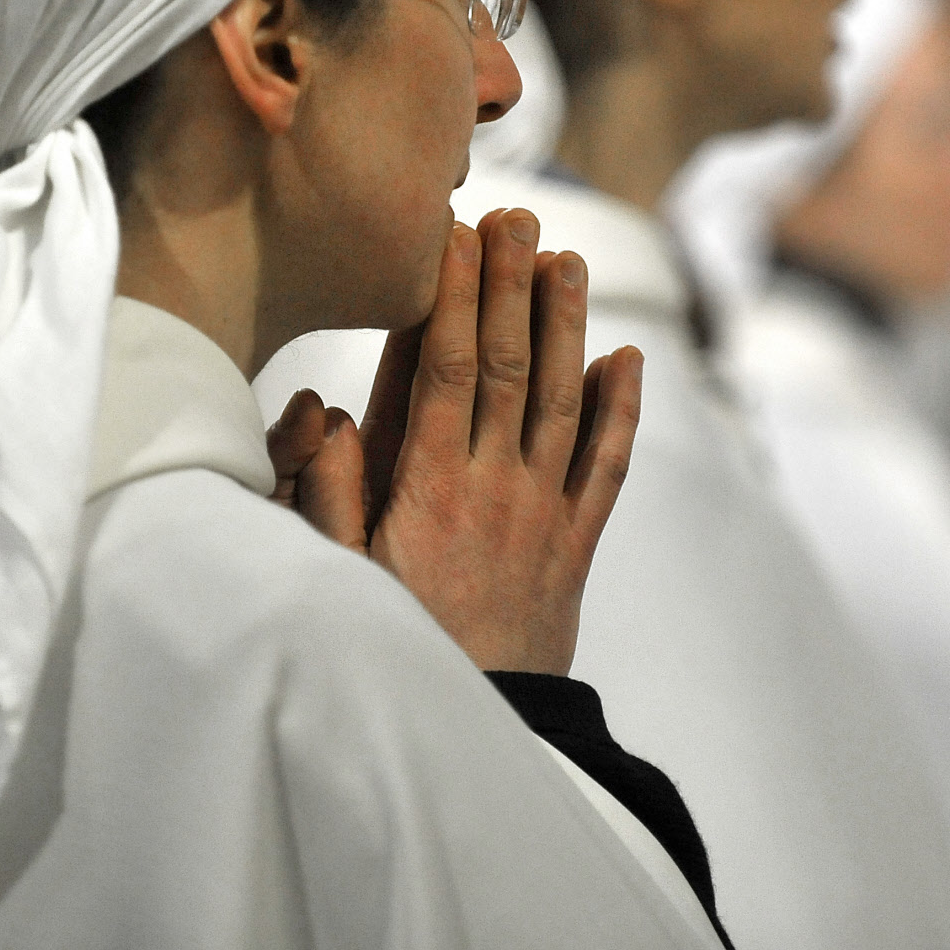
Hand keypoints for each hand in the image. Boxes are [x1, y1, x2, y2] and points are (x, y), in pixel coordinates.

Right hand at [265, 208, 642, 673]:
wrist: (476, 734)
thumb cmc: (391, 650)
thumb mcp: (335, 580)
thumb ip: (328, 494)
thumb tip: (324, 413)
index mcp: (429, 491)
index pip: (447, 370)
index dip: (456, 296)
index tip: (459, 235)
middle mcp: (494, 490)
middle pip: (509, 367)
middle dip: (512, 285)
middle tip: (518, 214)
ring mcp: (543, 515)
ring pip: (563, 401)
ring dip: (567, 325)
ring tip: (567, 258)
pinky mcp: (575, 546)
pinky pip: (608, 467)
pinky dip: (621, 409)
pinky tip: (625, 358)